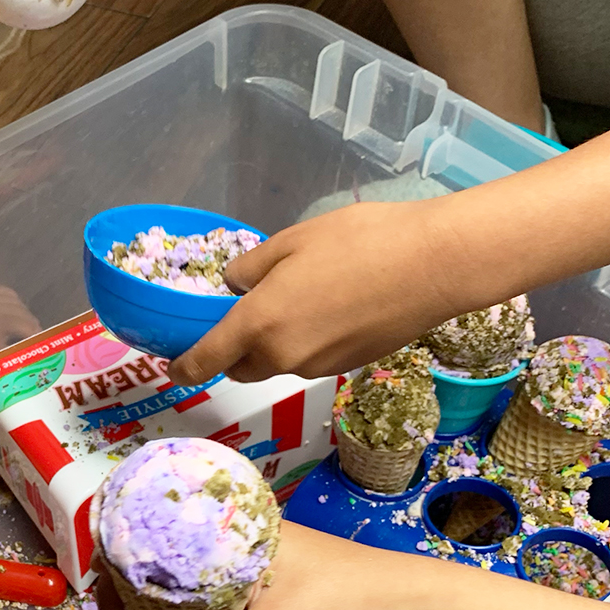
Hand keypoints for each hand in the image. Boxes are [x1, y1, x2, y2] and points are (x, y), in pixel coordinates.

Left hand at [166, 200, 460, 386]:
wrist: (434, 266)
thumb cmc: (360, 241)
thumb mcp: (291, 241)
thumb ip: (251, 268)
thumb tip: (233, 286)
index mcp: (259, 324)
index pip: (208, 359)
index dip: (185, 367)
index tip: (175, 369)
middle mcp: (283, 356)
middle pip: (241, 368)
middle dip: (233, 352)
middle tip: (242, 316)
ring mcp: (317, 366)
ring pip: (278, 364)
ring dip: (273, 345)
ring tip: (297, 301)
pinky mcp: (346, 367)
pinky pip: (310, 360)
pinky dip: (305, 343)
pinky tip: (330, 308)